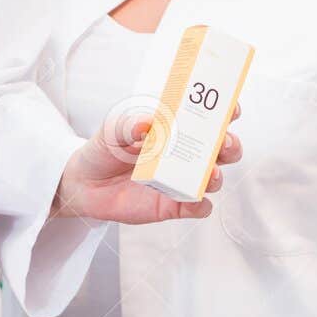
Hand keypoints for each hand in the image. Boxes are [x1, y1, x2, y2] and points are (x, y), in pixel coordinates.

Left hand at [53, 104, 242, 222]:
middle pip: (223, 147)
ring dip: (218, 175)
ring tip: (210, 174)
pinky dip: (201, 205)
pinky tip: (195, 200)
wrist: (85, 183)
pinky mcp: (174, 204)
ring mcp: (182, 179)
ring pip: (214, 177)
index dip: (226, 111)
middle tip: (224, 143)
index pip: (210, 116)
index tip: (230, 109)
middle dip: (230, 144)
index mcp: (178, 126)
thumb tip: (146, 123)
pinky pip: (198, 207)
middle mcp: (186, 152)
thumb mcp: (112, 130)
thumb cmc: (105, 147)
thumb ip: (129, 124)